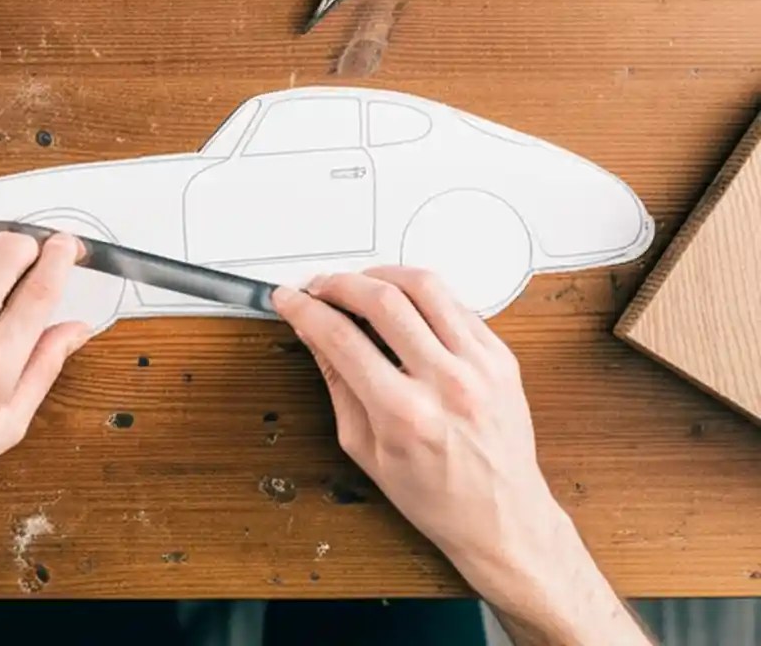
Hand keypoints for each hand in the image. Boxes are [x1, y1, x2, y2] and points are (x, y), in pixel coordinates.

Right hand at [272, 268, 643, 639]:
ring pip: (426, 286)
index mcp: (404, 414)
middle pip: (383, 299)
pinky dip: (423, 295)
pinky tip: (404, 305)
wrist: (501, 517)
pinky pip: (457, 304)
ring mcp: (480, 365)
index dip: (306, 310)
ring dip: (382, 275)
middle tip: (320, 287)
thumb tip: (315, 336)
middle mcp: (446, 383)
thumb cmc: (435, 496)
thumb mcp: (365, 449)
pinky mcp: (502, 357)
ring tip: (360, 284)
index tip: (290, 299)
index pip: (341, 337)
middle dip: (339, 283)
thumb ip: (338, 385)